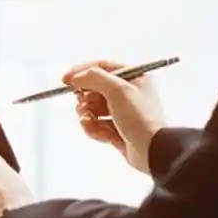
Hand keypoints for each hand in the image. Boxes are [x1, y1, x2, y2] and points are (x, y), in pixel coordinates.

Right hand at [63, 59, 165, 174]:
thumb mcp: (116, 89)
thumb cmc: (140, 117)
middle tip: (82, 104)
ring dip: (87, 114)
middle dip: (84, 97)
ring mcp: (123, 112)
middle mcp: (130, 93)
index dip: (82, 71)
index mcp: (135, 77)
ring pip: (93, 107)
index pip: (102, 66)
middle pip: (95, 87)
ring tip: (89, 120)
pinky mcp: (118, 129)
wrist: (152, 151)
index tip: (66, 80)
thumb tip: (75, 77)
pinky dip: (93, 128)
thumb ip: (93, 77)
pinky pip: (97, 124)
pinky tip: (99, 133)